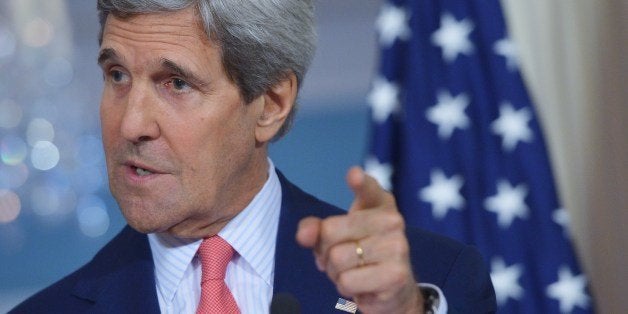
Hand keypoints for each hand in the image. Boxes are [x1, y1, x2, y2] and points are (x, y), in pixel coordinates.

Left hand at [296, 167, 423, 313]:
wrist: (395, 290)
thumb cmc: (361, 256)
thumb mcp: (336, 237)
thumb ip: (316, 229)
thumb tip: (303, 234)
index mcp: (380, 204)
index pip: (369, 188)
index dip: (360, 182)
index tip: (353, 175)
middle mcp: (393, 221)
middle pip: (331, 231)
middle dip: (325, 251)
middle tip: (341, 259)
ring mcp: (397, 247)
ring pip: (337, 259)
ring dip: (335, 273)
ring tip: (353, 273)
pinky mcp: (395, 275)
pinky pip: (347, 281)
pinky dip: (345, 288)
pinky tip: (362, 286)